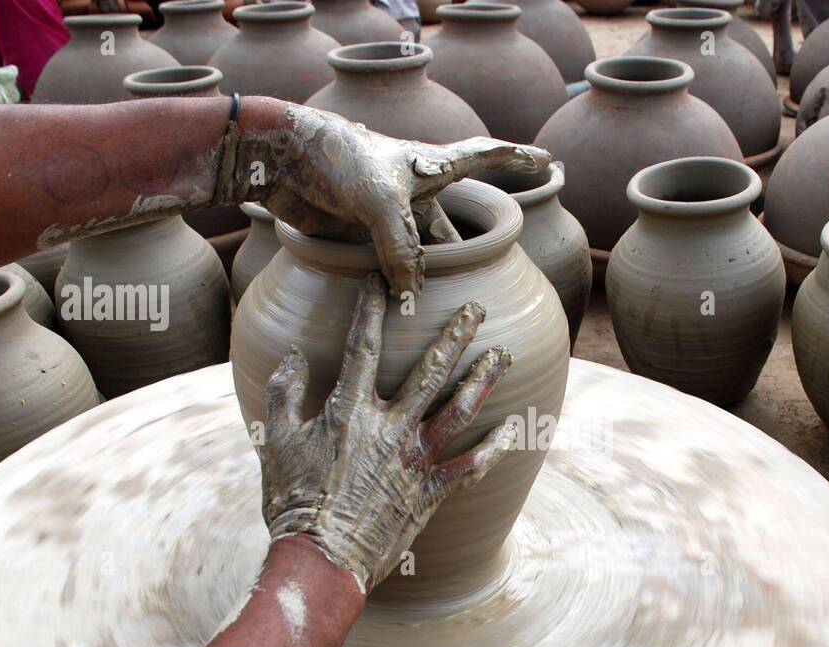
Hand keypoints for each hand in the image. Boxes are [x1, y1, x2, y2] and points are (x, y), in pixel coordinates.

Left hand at [230, 104, 549, 295]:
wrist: (279, 160)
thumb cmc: (336, 160)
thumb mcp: (380, 202)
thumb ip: (403, 250)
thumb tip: (411, 298)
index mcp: (431, 166)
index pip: (485, 156)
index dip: (518, 159)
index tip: (548, 160)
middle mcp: (415, 190)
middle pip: (458, 223)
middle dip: (476, 247)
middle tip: (498, 267)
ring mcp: (389, 215)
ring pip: (423, 253)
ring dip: (432, 277)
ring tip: (454, 305)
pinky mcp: (361, 235)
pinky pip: (389, 266)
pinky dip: (397, 286)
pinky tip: (403, 308)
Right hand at [256, 274, 516, 592]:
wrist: (320, 558)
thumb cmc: (293, 501)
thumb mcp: (274, 442)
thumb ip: (284, 393)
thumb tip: (295, 357)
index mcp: (349, 410)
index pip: (363, 347)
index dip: (372, 310)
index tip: (381, 281)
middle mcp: (390, 427)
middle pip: (430, 369)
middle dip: (456, 334)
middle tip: (477, 309)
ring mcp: (414, 459)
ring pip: (458, 409)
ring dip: (483, 379)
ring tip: (502, 357)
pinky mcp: (429, 492)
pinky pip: (469, 466)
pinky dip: (492, 448)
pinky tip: (509, 430)